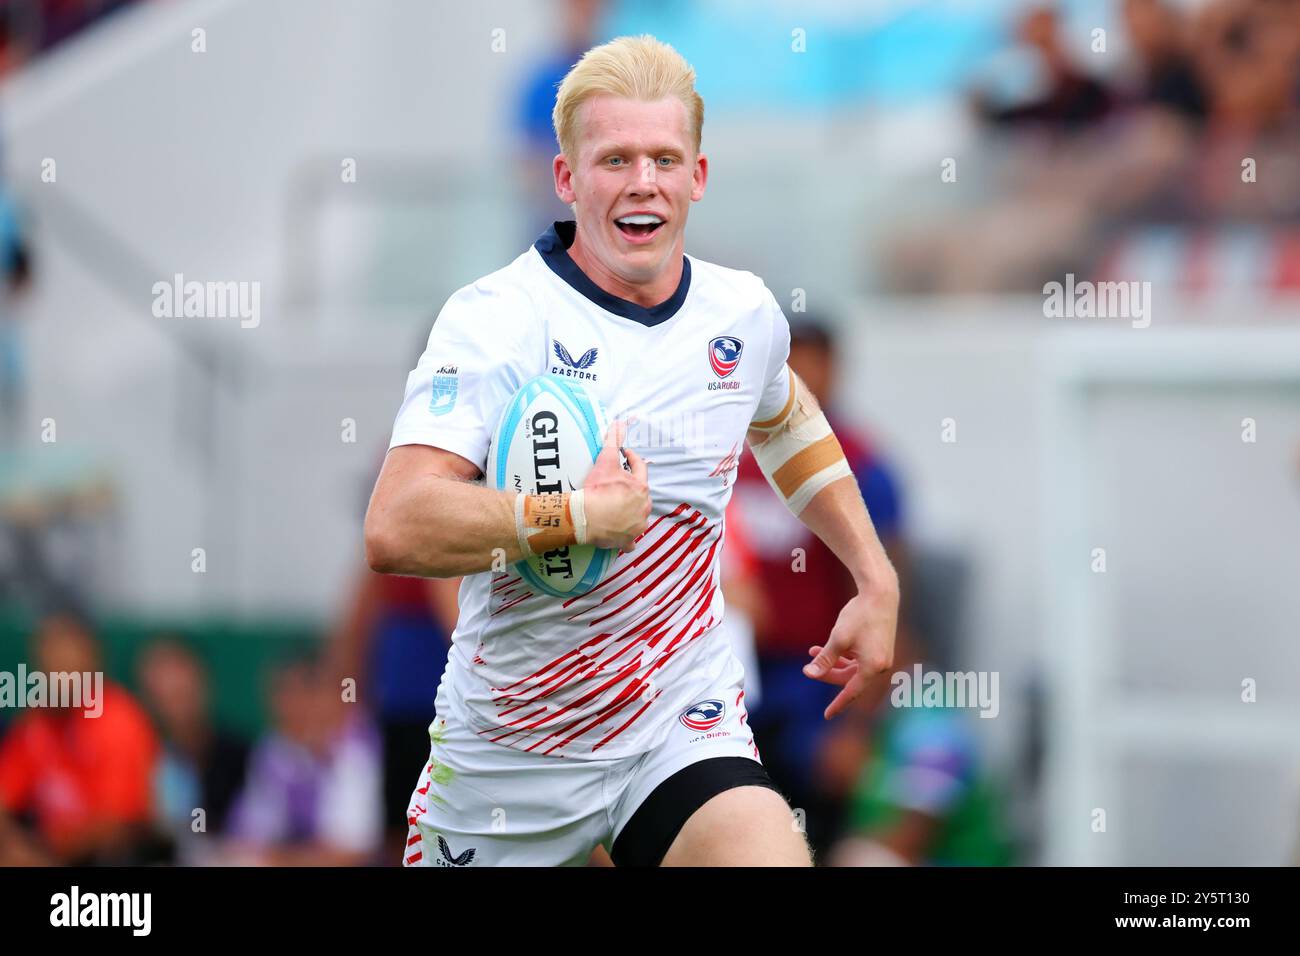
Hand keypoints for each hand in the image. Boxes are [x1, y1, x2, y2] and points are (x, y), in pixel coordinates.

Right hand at [581, 421, 650, 551]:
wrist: (586, 518)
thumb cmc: (596, 490)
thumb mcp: (605, 462)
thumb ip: (613, 441)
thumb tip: (618, 423)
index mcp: (640, 487)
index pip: (640, 467)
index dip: (631, 458)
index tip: (624, 454)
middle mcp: (643, 506)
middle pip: (641, 493)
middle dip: (631, 487)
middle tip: (617, 483)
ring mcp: (637, 524)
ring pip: (638, 515)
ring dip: (632, 511)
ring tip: (618, 507)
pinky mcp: (628, 539)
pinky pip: (630, 539)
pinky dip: (627, 536)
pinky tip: (620, 533)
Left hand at [803, 584, 897, 718]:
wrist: (880, 593)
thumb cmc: (860, 615)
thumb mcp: (838, 639)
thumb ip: (824, 659)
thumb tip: (810, 674)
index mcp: (873, 667)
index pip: (851, 692)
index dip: (837, 704)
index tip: (827, 715)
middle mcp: (881, 665)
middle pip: (850, 679)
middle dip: (828, 673)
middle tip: (809, 666)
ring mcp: (882, 657)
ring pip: (853, 668)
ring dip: (833, 662)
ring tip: (813, 650)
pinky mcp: (881, 647)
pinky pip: (860, 659)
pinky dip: (844, 655)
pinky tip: (829, 646)